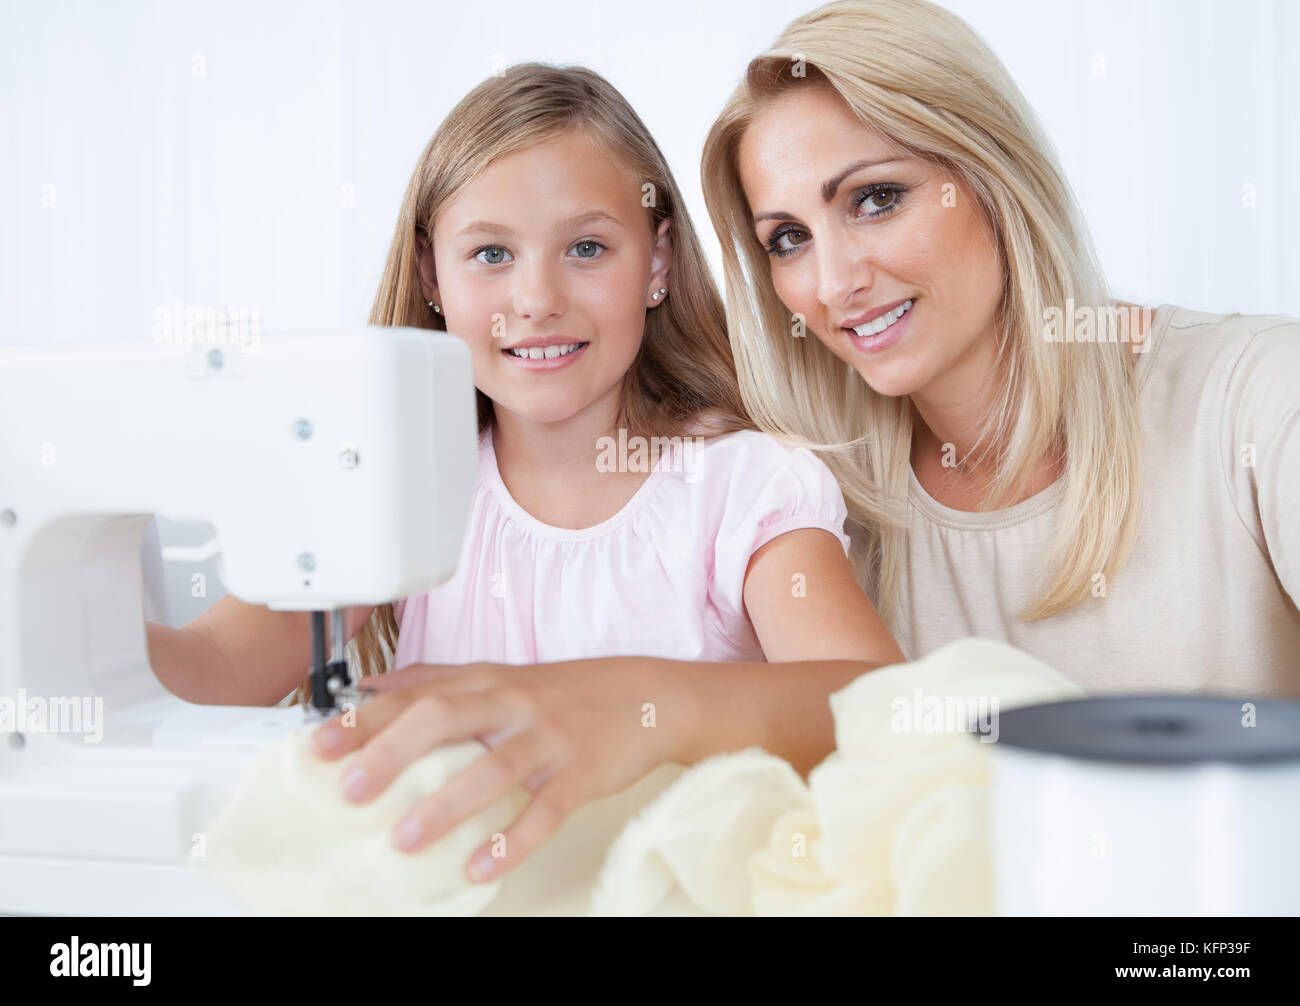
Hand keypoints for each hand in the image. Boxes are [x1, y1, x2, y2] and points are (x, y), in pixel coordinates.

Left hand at [307, 657, 688, 883]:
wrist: (648, 696)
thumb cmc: (565, 692)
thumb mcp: (500, 674)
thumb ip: (436, 679)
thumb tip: (370, 689)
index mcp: (487, 682)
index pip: (416, 694)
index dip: (366, 719)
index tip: (318, 745)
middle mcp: (512, 704)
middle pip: (444, 718)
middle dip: (392, 753)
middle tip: (350, 790)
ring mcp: (548, 738)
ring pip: (493, 768)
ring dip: (445, 805)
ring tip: (404, 839)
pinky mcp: (583, 772)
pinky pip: (546, 810)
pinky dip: (513, 841)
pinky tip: (481, 868)